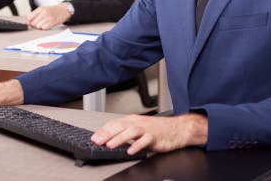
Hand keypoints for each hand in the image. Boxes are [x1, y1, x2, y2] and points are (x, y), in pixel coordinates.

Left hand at [26, 4, 71, 29]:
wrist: (64, 10)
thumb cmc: (53, 10)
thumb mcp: (43, 9)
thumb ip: (36, 15)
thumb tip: (28, 23)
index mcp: (40, 9)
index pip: (29, 17)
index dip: (29, 21)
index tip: (30, 23)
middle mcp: (44, 13)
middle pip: (33, 23)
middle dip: (35, 24)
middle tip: (39, 23)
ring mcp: (48, 18)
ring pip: (38, 26)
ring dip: (40, 26)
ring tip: (44, 23)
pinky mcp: (52, 22)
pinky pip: (44, 28)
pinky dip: (45, 28)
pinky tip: (47, 25)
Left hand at [91, 113, 207, 154]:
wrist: (177, 129)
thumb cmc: (157, 129)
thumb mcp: (139, 128)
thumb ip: (125, 132)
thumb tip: (109, 138)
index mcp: (132, 120)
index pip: (115, 123)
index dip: (103, 130)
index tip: (94, 137)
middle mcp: (138, 123)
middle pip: (120, 126)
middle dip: (107, 134)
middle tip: (97, 141)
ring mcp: (147, 129)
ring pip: (131, 132)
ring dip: (119, 139)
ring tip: (110, 145)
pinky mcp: (155, 137)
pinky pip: (145, 141)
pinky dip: (137, 145)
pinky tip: (131, 151)